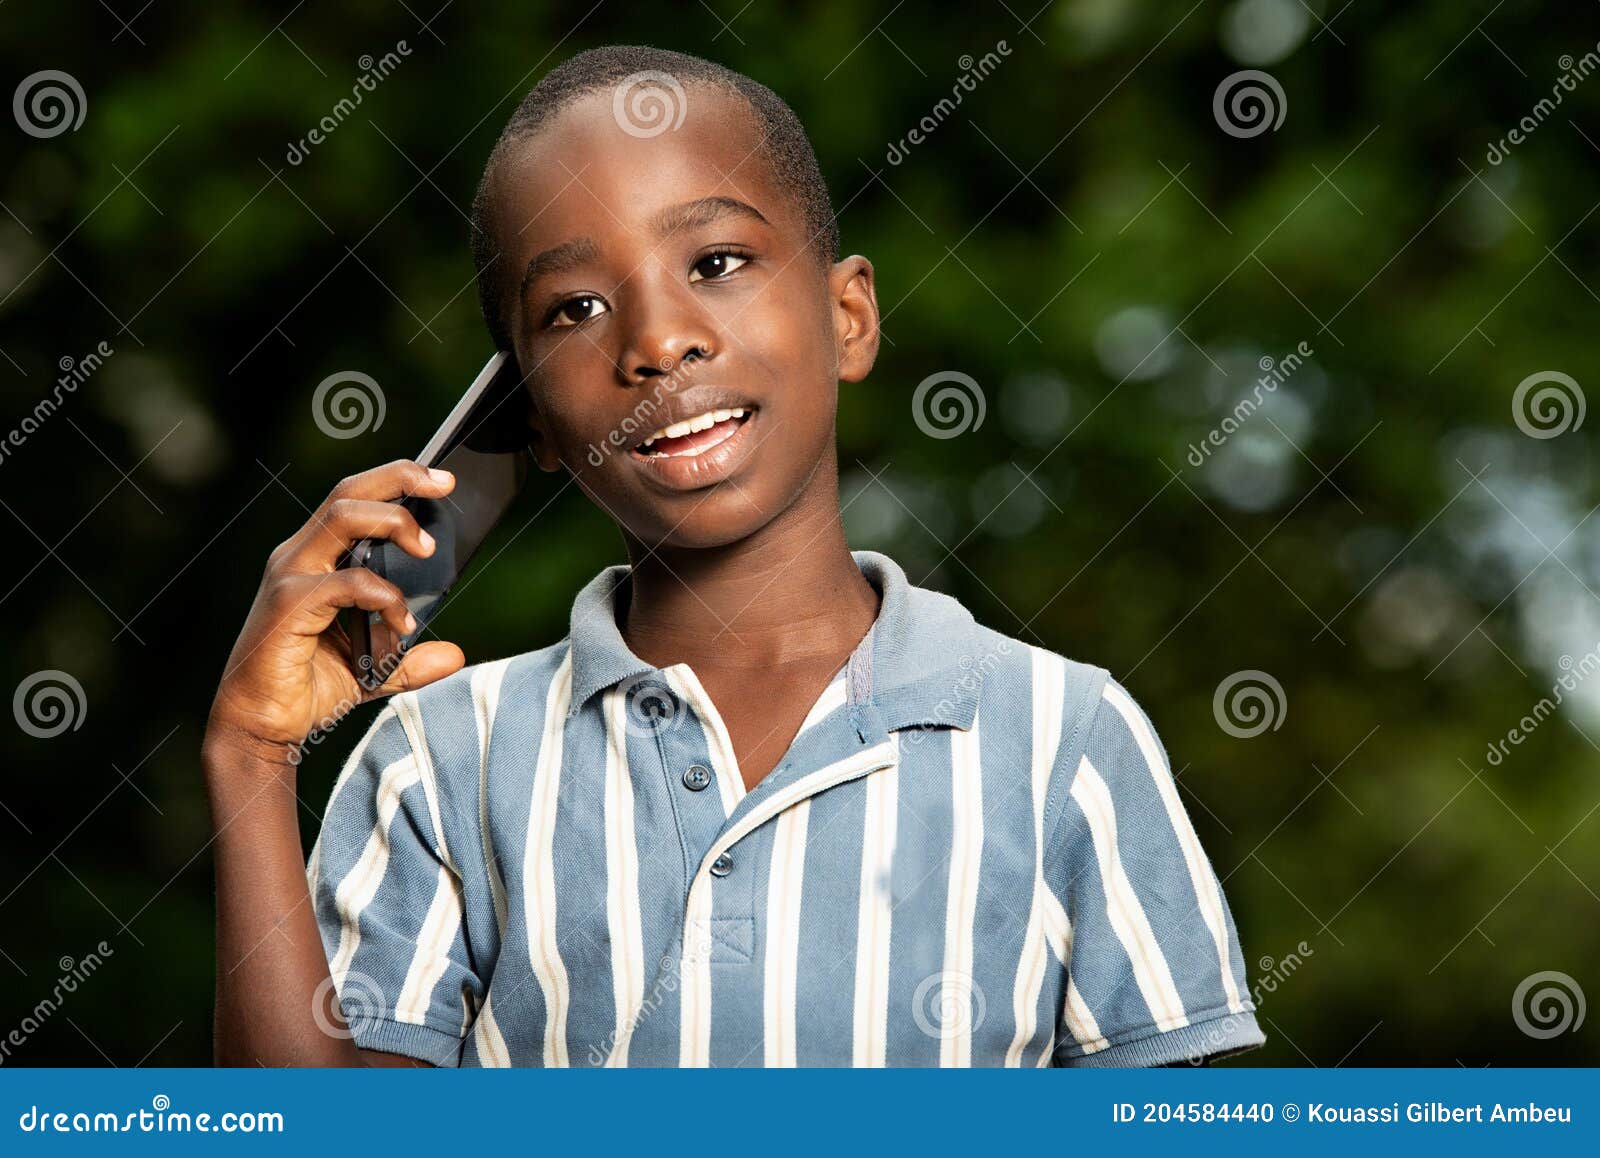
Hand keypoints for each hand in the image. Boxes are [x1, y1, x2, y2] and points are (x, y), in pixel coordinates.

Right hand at [206, 460, 465, 764]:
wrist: (260, 727)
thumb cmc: (305, 690)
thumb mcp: (373, 670)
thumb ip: (410, 659)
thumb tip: (454, 654)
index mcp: (315, 559)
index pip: (353, 499)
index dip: (395, 478)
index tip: (441, 479)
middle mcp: (298, 558)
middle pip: (348, 493)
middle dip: (399, 478)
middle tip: (443, 485)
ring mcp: (290, 578)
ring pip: (342, 519)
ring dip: (393, 524)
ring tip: (426, 549)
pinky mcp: (288, 605)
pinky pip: (344, 582)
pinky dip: (383, 596)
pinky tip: (401, 623)